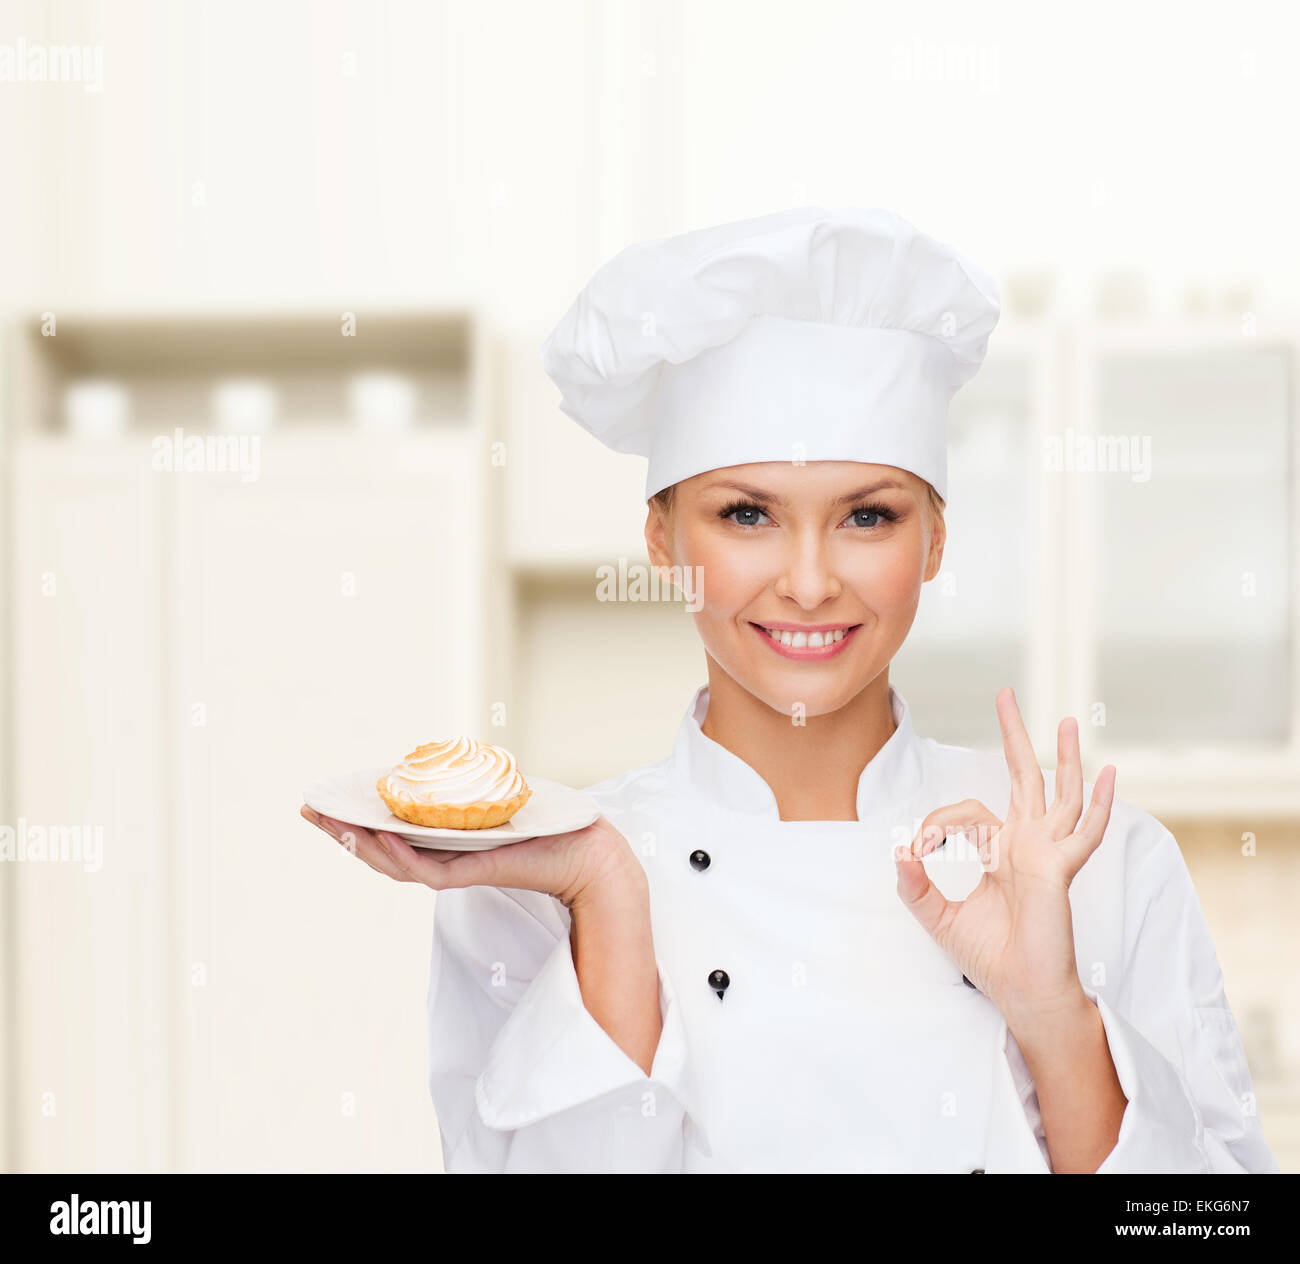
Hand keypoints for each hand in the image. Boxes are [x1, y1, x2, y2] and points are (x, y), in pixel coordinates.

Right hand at [299, 807, 644, 908]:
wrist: (587, 849)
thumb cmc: (546, 821)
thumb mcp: (494, 793)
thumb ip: (465, 784)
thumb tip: (438, 754)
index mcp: (442, 841)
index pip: (386, 833)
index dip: (351, 821)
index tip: (319, 803)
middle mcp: (443, 857)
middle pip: (379, 849)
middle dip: (341, 832)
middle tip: (309, 811)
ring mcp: (455, 867)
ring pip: (396, 863)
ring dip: (361, 843)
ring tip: (333, 824)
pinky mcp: (473, 873)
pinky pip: (427, 870)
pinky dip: (401, 854)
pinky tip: (380, 835)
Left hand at [893, 687, 1116, 1034]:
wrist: (1020, 992)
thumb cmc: (990, 956)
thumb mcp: (937, 916)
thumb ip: (913, 885)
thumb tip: (896, 851)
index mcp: (1000, 850)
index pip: (967, 811)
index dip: (936, 823)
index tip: (917, 850)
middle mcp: (1027, 845)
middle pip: (1023, 777)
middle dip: (1014, 735)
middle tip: (1005, 694)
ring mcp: (1048, 855)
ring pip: (1060, 794)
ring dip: (1063, 757)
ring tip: (1067, 720)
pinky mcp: (1059, 872)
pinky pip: (1085, 834)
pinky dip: (1100, 805)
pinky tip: (1110, 775)